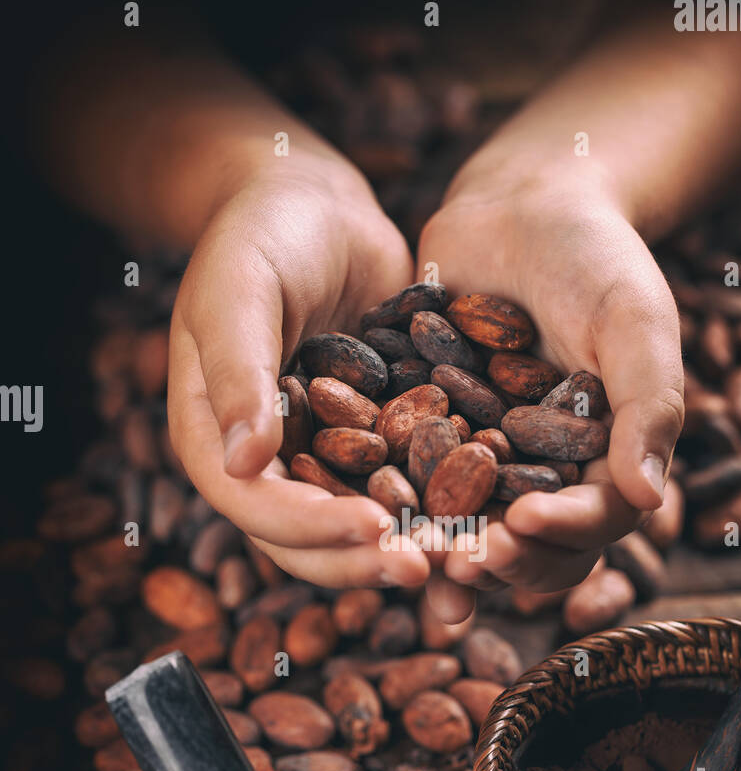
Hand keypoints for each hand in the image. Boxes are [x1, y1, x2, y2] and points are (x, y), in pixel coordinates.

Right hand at [169, 154, 429, 589]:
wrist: (315, 201)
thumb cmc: (261, 232)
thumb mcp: (238, 289)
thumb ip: (239, 369)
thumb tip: (244, 461)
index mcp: (218, 440)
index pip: (259, 505)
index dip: (314, 527)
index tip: (376, 528)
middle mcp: (269, 465)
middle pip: (311, 540)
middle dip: (368, 558)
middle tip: (430, 569)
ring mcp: (325, 458)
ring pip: (364, 525)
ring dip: (411, 549)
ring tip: (466, 563)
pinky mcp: (378, 441)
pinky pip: (408, 486)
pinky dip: (443, 507)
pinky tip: (492, 519)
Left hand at [417, 170, 683, 619]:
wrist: (519, 203)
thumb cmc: (595, 256)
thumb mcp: (633, 320)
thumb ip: (649, 406)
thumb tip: (648, 501)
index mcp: (603, 463)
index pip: (593, 520)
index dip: (561, 531)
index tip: (524, 522)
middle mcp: (541, 477)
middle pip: (525, 545)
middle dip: (495, 560)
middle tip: (459, 562)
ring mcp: (479, 463)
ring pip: (460, 528)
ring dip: (436, 553)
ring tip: (407, 556)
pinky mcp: (423, 438)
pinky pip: (403, 481)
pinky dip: (384, 502)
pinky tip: (355, 512)